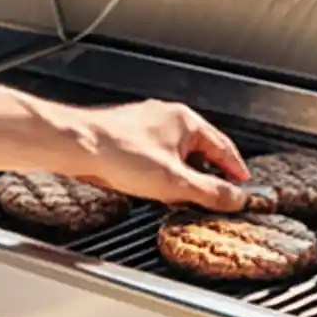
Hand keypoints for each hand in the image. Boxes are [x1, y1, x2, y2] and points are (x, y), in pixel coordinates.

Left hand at [60, 100, 249, 212]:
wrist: (75, 145)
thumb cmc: (119, 153)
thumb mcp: (174, 182)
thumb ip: (209, 192)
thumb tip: (236, 199)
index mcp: (186, 121)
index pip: (223, 146)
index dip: (234, 169)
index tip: (241, 183)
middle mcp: (167, 117)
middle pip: (198, 150)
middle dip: (205, 174)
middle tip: (212, 196)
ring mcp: (145, 124)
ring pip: (174, 153)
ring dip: (180, 174)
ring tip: (179, 195)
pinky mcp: (126, 134)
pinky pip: (153, 155)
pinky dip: (159, 171)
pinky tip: (150, 186)